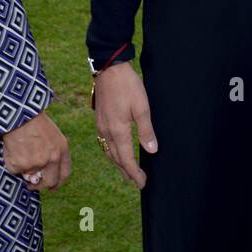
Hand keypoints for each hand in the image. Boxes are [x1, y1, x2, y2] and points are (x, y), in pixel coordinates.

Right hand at [2, 112, 70, 190]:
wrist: (19, 115)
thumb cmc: (35, 122)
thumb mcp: (54, 135)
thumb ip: (54, 153)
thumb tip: (46, 173)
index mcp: (62, 150)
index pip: (64, 174)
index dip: (58, 183)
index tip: (52, 187)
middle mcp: (52, 159)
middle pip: (50, 182)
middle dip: (41, 186)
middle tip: (32, 185)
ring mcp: (36, 164)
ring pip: (29, 176)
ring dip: (24, 169)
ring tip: (20, 151)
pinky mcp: (20, 165)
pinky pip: (15, 171)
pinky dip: (12, 163)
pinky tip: (13, 149)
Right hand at [93, 61, 157, 187]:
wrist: (109, 68)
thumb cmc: (128, 85)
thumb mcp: (142, 107)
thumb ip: (146, 131)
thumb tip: (152, 151)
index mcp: (118, 130)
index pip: (126, 159)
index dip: (134, 173)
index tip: (142, 183)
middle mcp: (106, 131)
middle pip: (116, 159)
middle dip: (126, 172)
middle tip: (137, 182)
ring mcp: (101, 126)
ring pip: (108, 152)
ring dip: (118, 164)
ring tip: (127, 172)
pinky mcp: (99, 120)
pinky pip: (104, 143)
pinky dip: (112, 152)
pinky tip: (116, 152)